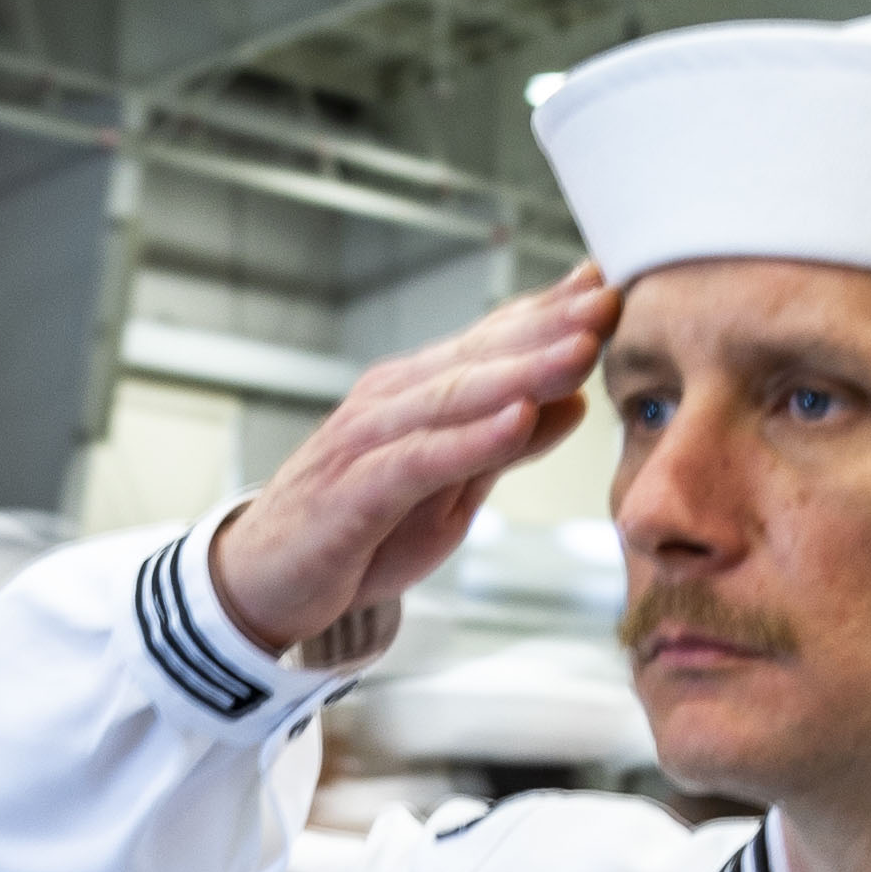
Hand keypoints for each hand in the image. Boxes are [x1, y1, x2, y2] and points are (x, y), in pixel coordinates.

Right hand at [206, 264, 619, 658]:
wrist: (261, 586)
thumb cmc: (357, 536)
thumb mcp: (448, 494)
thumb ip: (503, 448)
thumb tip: (575, 403)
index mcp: (414, 395)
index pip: (489, 342)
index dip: (548, 312)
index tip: (606, 284)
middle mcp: (389, 403)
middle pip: (479, 356)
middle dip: (548, 327)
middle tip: (609, 300)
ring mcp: (366, 443)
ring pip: (454, 397)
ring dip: (521, 370)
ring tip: (580, 348)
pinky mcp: (351, 494)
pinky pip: (418, 460)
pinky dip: (471, 440)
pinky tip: (518, 421)